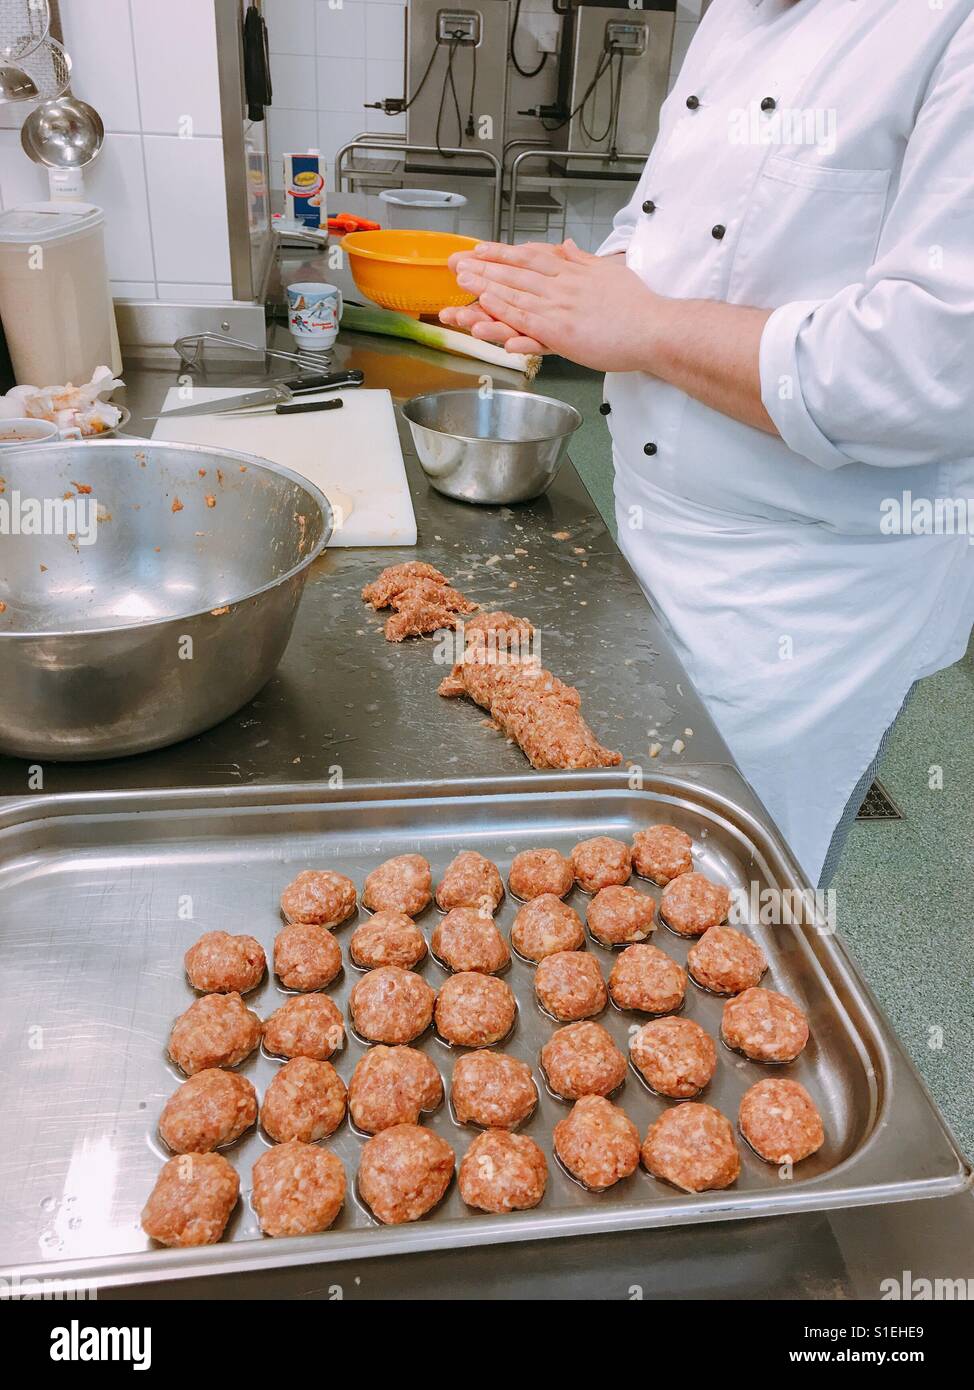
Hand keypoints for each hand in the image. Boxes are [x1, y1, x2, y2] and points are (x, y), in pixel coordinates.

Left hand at [446, 240, 661, 371]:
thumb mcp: (610, 271)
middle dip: (485, 266)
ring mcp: (561, 308)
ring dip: (486, 286)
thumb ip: (584, 260)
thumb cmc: (639, 306)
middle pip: (517, 272)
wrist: (656, 328)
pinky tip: (487, 305)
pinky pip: (527, 319)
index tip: (481, 249)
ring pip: (516, 294)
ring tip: (463, 280)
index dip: (503, 252)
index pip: (531, 257)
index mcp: (573, 272)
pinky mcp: (562, 332)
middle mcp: (563, 286)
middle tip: (458, 262)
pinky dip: (505, 312)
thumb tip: (568, 245)